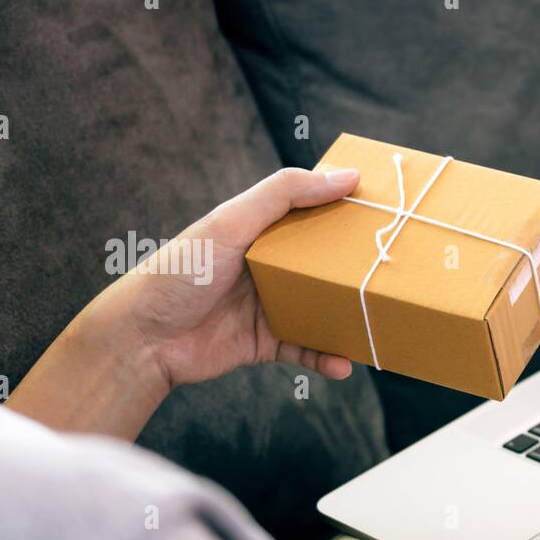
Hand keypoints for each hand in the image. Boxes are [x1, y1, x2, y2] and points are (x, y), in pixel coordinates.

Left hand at [7, 167, 361, 438]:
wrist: (143, 337)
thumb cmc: (182, 270)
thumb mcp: (233, 222)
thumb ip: (286, 194)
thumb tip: (345, 176)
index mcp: (261, 230)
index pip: (314, 213)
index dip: (348, 212)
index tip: (388, 212)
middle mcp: (268, 265)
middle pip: (324, 265)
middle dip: (358, 271)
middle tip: (396, 273)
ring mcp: (269, 305)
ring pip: (322, 309)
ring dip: (348, 319)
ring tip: (378, 325)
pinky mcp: (265, 343)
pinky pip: (306, 349)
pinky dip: (326, 358)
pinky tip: (344, 364)